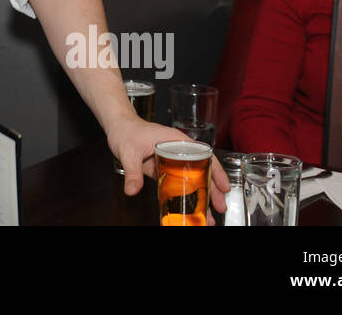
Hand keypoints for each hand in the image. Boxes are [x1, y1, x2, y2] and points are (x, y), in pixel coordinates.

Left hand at [106, 114, 228, 220]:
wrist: (117, 127)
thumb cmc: (126, 131)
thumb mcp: (129, 152)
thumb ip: (132, 172)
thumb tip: (132, 190)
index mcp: (176, 141)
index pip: (204, 155)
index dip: (216, 171)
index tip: (224, 187)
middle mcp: (178, 150)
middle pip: (201, 170)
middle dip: (212, 190)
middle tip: (219, 207)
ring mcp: (171, 160)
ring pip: (192, 179)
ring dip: (200, 196)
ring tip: (208, 215)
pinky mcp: (163, 168)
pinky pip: (178, 183)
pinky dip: (185, 195)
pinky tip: (189, 208)